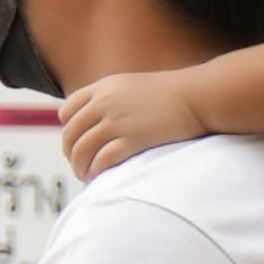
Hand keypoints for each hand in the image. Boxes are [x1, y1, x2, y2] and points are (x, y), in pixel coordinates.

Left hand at [55, 67, 201, 182]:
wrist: (197, 95)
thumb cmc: (170, 94)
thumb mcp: (132, 85)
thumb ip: (111, 98)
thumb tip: (98, 119)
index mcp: (103, 88)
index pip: (67, 111)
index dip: (68, 130)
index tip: (76, 143)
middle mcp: (105, 103)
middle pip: (70, 134)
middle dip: (70, 154)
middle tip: (78, 165)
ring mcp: (117, 121)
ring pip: (82, 150)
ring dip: (79, 167)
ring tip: (86, 176)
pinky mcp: (132, 139)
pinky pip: (102, 160)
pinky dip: (95, 171)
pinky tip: (99, 177)